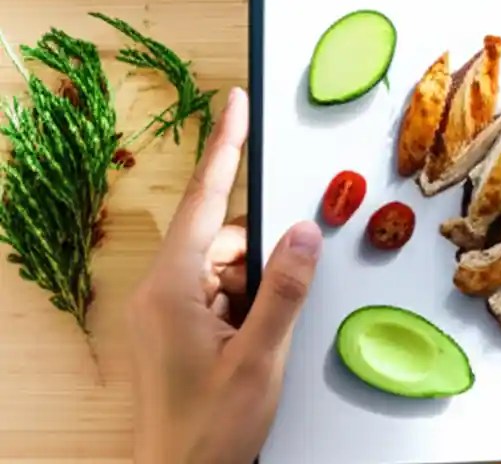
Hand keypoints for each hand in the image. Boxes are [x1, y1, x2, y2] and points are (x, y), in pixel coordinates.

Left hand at [128, 88, 324, 463]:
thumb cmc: (207, 428)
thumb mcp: (258, 358)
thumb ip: (284, 290)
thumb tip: (304, 232)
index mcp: (170, 288)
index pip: (206, 202)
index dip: (225, 148)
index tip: (236, 105)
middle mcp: (162, 291)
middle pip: (226, 241)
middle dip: (262, 265)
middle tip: (273, 317)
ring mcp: (167, 310)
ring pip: (229, 269)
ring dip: (256, 295)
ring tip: (256, 349)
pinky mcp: (177, 327)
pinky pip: (223, 293)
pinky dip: (247, 310)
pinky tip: (250, 348)